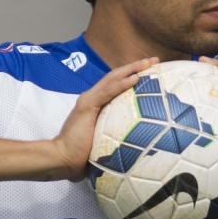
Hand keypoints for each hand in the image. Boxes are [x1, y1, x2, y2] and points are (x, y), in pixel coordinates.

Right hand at [52, 57, 158, 181]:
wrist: (61, 159)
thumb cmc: (81, 154)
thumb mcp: (102, 139)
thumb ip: (113, 134)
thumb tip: (133, 141)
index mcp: (95, 104)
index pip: (116, 84)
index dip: (132, 75)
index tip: (151, 71)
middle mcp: (91, 97)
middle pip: (116, 76)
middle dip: (136, 66)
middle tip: (155, 60)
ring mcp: (88, 100)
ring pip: (113, 79)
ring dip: (132, 69)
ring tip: (149, 62)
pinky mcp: (87, 106)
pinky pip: (107, 91)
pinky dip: (122, 83)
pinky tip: (135, 78)